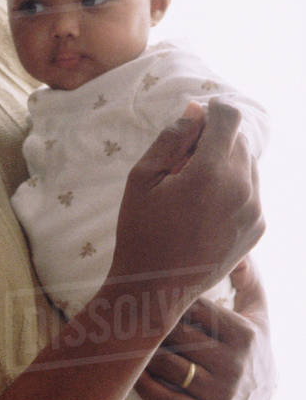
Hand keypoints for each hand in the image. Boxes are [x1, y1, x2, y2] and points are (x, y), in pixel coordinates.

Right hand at [110, 101, 263, 318]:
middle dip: (216, 139)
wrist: (155, 289)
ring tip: (191, 187)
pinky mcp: (257, 229)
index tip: (198, 114)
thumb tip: (195, 111)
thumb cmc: (140, 232)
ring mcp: (254, 211)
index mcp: (210, 173)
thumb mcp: (141, 178)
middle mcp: (242, 190)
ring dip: (225, 164)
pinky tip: (203, 208)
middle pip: (240, 141)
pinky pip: (251, 192)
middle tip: (183, 160)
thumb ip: (171, 138)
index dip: (213, 109)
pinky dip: (232, 188)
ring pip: (248, 166)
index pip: (229, 118)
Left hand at [136, 257, 274, 399]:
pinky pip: (164, 399)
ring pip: (168, 366)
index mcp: (245, 335)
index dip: (167, 299)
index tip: (145, 290)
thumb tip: (237, 247)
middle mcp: (235, 366)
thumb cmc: (253, 346)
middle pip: (178, 336)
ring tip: (122, 337)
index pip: (195, 309)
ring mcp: (220, 395)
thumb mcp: (258, 312)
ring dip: (142, 351)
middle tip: (123, 310)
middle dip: (151, 323)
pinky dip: (142, 384)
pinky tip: (129, 370)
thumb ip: (248, 278)